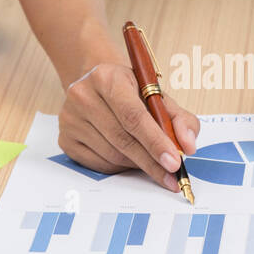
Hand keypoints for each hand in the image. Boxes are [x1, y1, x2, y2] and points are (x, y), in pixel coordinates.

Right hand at [59, 61, 199, 188]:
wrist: (99, 85)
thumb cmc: (132, 92)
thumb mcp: (159, 96)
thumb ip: (180, 119)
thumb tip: (188, 146)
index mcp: (107, 77)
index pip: (134, 116)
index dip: (156, 142)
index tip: (175, 162)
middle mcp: (82, 95)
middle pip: (123, 139)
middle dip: (151, 161)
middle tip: (171, 176)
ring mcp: (70, 119)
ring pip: (112, 155)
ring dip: (137, 164)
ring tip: (150, 160)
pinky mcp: (65, 139)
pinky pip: (99, 164)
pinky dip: (120, 167)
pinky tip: (129, 158)